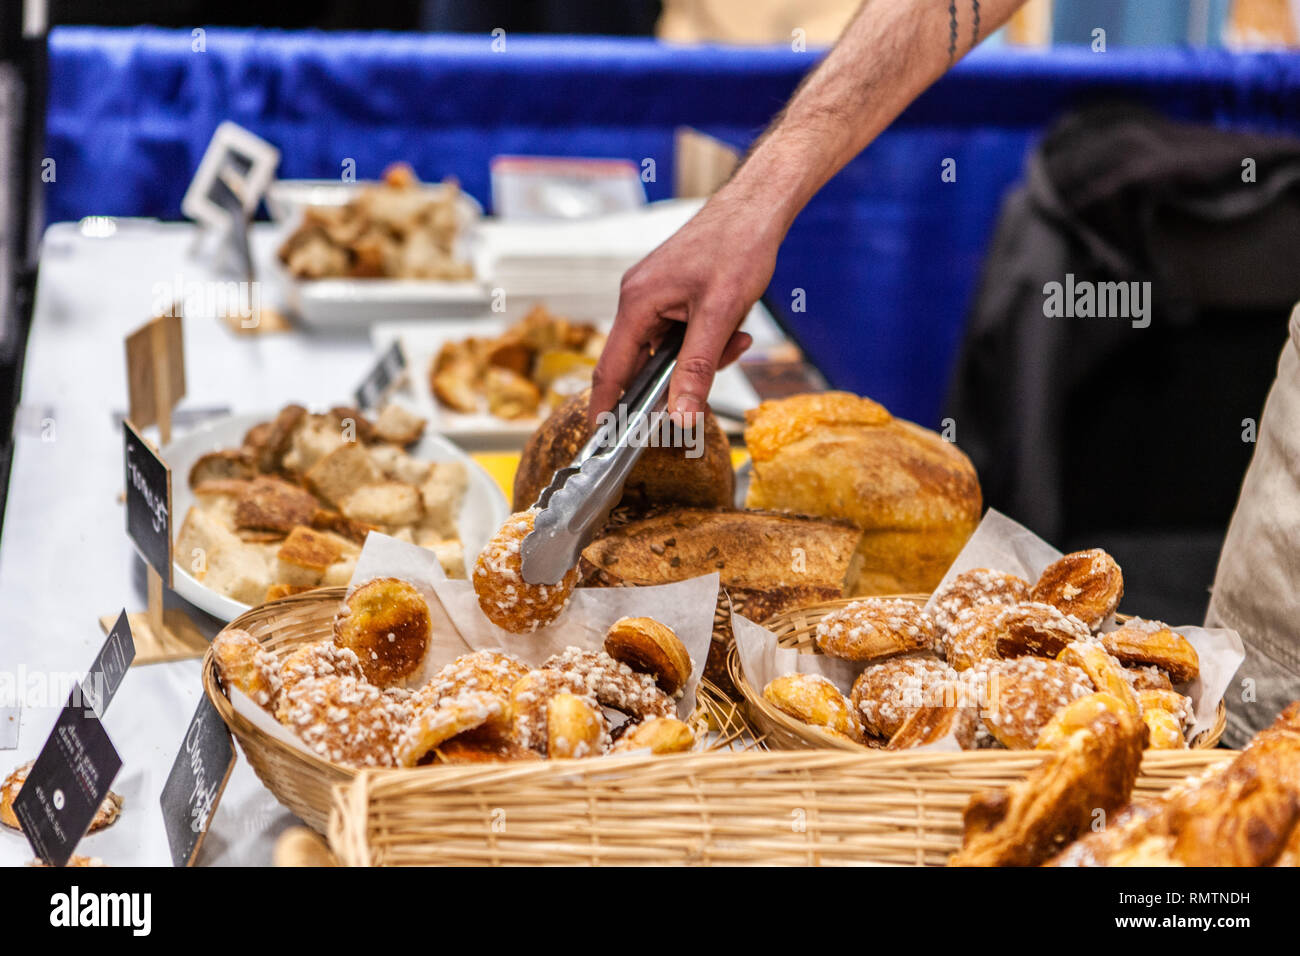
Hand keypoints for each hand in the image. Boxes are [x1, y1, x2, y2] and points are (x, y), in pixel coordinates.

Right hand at [589, 192, 781, 425]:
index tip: (601, 438)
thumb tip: (680, 416)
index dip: (605, 406)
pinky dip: (706, 337)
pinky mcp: (669, 292)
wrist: (757, 207)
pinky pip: (680, 331)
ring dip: (702, 353)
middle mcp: (636, 298)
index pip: (611, 369)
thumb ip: (697, 368)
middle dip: (681, 374)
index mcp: (637, 302)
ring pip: (668, 348)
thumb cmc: (737, 246)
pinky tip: (733, 326)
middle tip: (719, 365)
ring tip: (737, 335)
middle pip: (645, 361)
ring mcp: (652, 294)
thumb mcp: (720, 315)